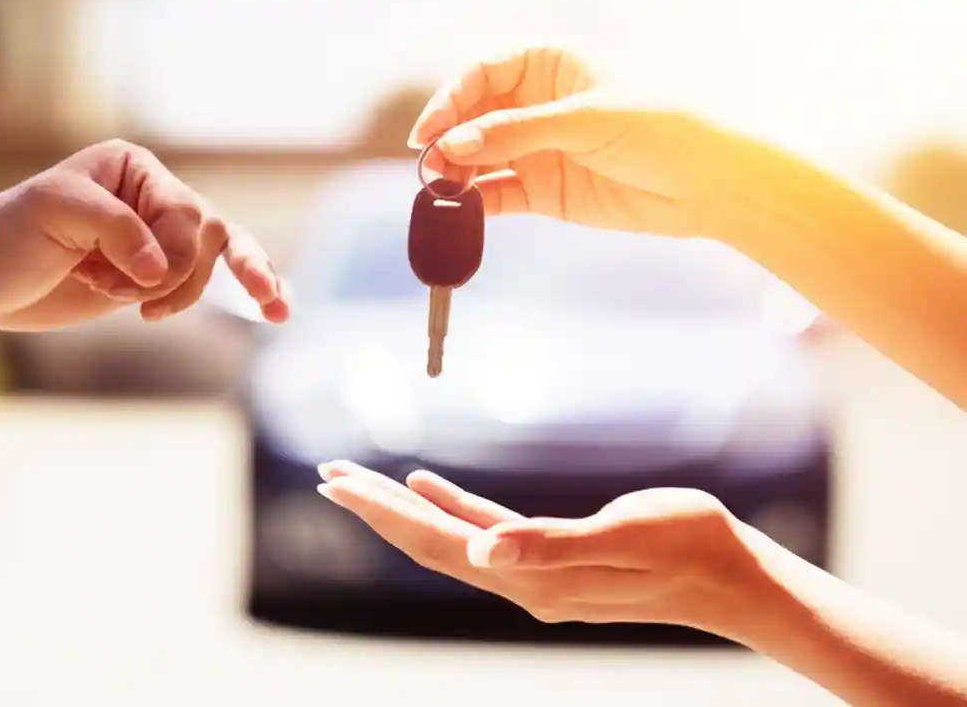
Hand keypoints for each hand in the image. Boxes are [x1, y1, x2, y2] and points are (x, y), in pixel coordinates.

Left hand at [0, 140, 289, 330]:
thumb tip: (162, 267)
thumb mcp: (51, 213)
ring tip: (185, 312)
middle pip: (210, 235)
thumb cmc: (0, 237)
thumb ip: (114, 228)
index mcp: (132, 169)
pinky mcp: (149, 278)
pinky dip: (246, 290)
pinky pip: (211, 281)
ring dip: (199, 291)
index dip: (172, 255)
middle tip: (139, 304)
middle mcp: (150, 198)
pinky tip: (276, 308)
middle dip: (183, 277)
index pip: (186, 212)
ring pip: (219, 259)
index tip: (131, 284)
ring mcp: (153, 240)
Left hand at [316, 460, 770, 635]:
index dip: (382, 514)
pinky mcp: (553, 557)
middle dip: (376, 511)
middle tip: (328, 478)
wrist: (732, 573)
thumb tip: (478, 553)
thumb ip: (549, 545)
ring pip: (449, 537)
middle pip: (429, 543)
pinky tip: (429, 484)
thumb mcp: (621, 534)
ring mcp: (536, 572)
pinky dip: (450, 507)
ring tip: (359, 483)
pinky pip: (485, 530)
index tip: (337, 485)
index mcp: (531, 578)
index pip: (435, 543)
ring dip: (403, 510)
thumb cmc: (686, 545)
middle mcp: (522, 581)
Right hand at [410, 46, 765, 238]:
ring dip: (456, 173)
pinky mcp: (544, 190)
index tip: (430, 131)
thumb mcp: (584, 120)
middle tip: (431, 166)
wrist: (706, 184)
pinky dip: (476, 202)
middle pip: (472, 118)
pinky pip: (497, 194)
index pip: (481, 74)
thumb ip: (515, 133)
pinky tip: (462, 210)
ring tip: (441, 191)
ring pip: (479, 158)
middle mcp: (537, 105)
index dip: (450, 99)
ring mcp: (538, 149)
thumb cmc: (660, 128)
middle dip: (448, 139)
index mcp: (549, 66)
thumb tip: (455, 145)